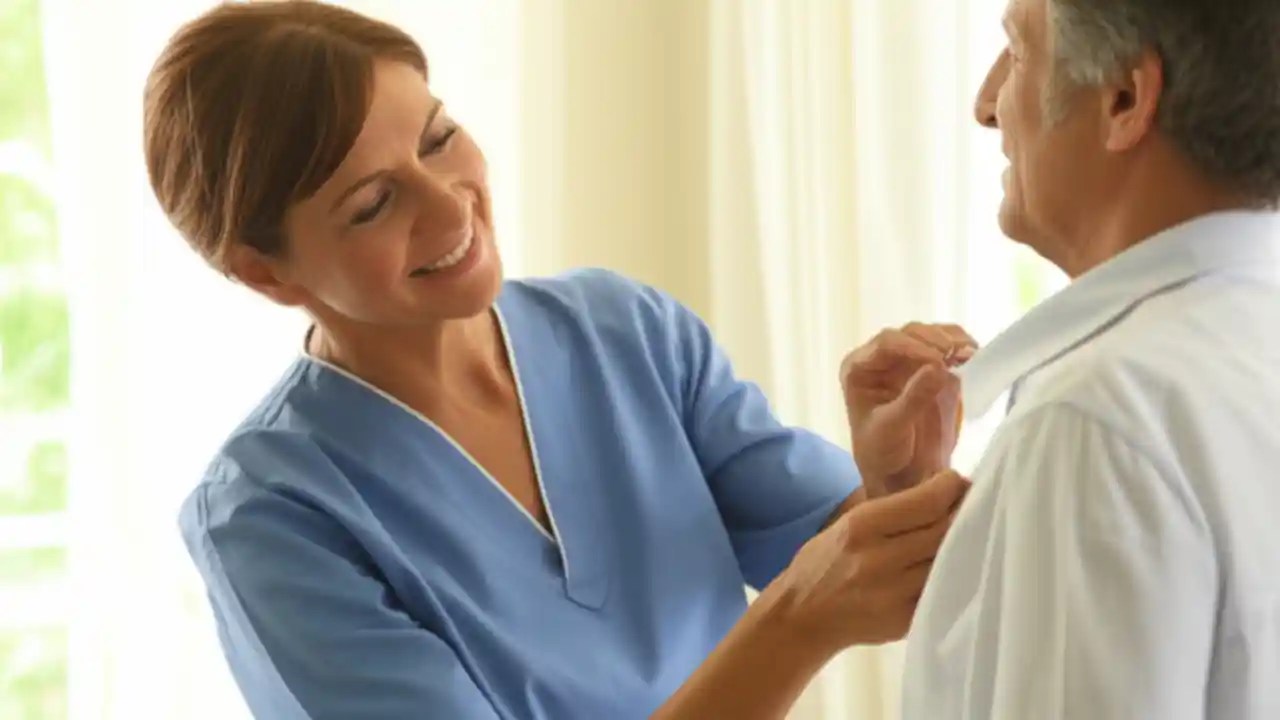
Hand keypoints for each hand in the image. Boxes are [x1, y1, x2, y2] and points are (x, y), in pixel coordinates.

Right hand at [764, 470, 969, 651]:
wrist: (802, 617)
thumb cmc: (824, 562)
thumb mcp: (848, 524)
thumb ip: (891, 510)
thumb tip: (939, 489)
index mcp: (863, 526)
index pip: (928, 502)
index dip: (952, 488)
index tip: (957, 482)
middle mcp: (879, 559)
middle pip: (945, 530)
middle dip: (963, 512)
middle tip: (970, 505)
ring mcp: (894, 594)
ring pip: (949, 560)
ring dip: (962, 544)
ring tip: (964, 533)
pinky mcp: (905, 621)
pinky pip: (942, 591)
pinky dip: (951, 575)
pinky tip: (948, 565)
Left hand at [841, 323, 975, 496]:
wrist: (901, 475)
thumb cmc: (883, 454)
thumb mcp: (893, 428)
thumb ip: (913, 398)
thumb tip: (938, 367)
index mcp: (860, 368)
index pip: (886, 343)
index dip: (914, 346)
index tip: (938, 361)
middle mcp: (882, 358)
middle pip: (910, 333)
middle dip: (935, 339)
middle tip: (955, 355)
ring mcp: (909, 360)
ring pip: (932, 335)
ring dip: (953, 340)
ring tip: (970, 353)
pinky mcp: (934, 368)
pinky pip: (949, 348)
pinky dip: (963, 349)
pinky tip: (975, 357)